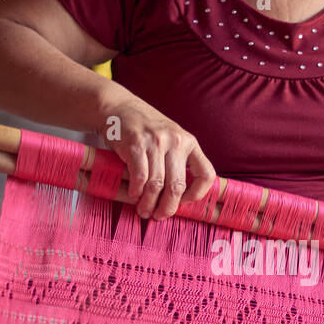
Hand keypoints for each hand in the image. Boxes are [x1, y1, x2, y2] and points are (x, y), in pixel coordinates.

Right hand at [101, 90, 216, 218]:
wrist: (118, 107)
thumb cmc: (145, 129)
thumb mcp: (170, 138)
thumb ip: (177, 161)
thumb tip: (179, 198)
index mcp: (189, 142)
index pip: (206, 174)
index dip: (198, 194)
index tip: (185, 203)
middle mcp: (176, 141)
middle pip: (178, 186)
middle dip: (168, 207)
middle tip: (159, 216)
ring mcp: (156, 142)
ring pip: (157, 185)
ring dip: (148, 203)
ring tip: (143, 211)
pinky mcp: (136, 144)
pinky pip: (140, 177)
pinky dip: (136, 191)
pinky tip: (134, 195)